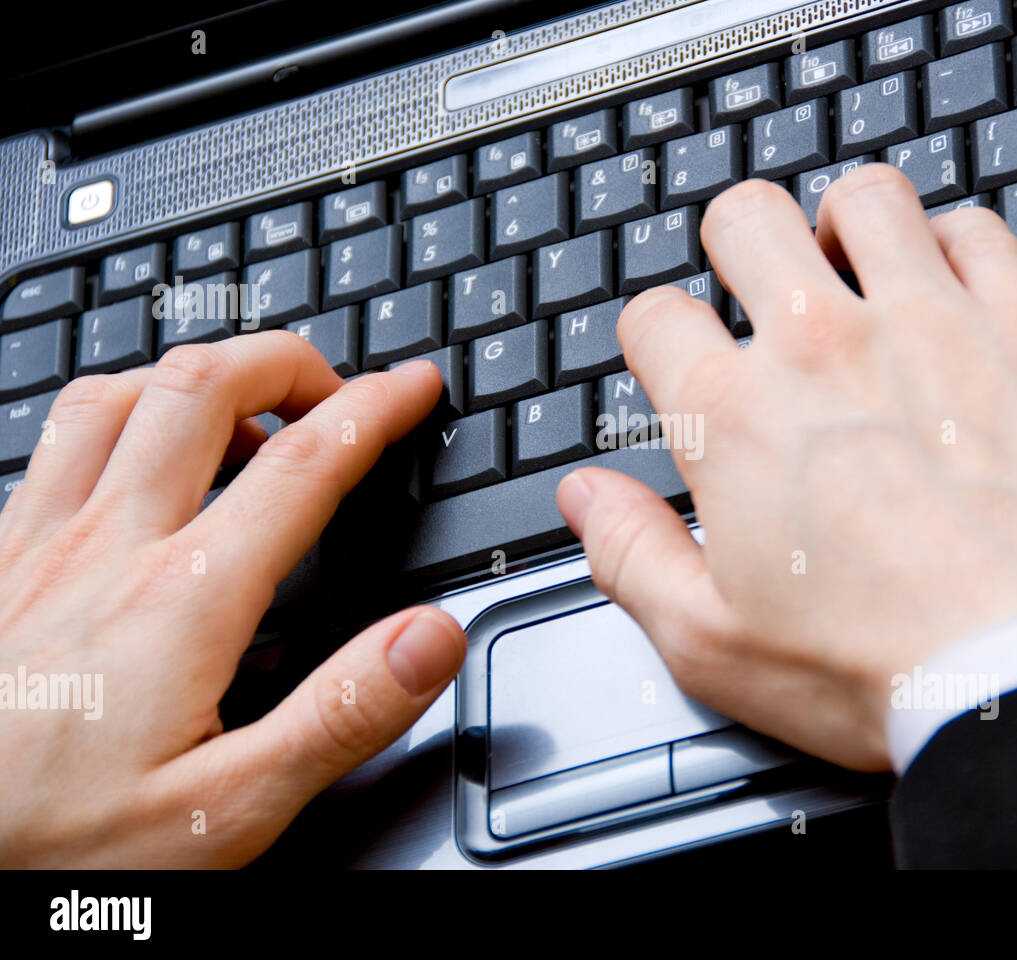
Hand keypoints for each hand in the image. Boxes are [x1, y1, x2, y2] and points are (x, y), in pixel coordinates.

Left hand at [0, 332, 465, 865]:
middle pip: (202, 389)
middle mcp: (105, 552)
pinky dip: (113, 417)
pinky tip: (131, 463)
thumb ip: (342, 714)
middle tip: (333, 389)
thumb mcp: (231, 808)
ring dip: (194, 380)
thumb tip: (430, 635)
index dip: (375, 410)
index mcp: (183, 603)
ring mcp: (36, 549)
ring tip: (243, 414)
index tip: (413, 388)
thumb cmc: (55, 847)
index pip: (304, 465)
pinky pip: (52, 444)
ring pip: (115, 397)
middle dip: (284, 362)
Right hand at [556, 165, 1016, 770]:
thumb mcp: (710, 643)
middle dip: (738, 245)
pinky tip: (951, 292)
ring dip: (845, 228)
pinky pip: (976, 230)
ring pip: (863, 199)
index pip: (656, 316)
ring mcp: (931, 321)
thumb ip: (630, 556)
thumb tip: (586, 497)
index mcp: (735, 416)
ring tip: (858, 274)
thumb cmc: (877, 668)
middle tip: (760, 288)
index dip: (659, 334)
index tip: (682, 355)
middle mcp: (822, 346)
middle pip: (746, 219)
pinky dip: (953, 249)